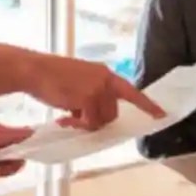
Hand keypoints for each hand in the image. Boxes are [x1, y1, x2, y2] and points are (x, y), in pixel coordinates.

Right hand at [22, 54, 165, 129]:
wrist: (33, 70)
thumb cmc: (49, 78)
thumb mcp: (77, 83)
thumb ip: (91, 95)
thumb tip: (96, 118)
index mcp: (104, 73)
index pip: (131, 91)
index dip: (147, 104)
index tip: (162, 115)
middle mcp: (105, 79)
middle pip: (113, 113)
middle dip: (96, 120)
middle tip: (75, 119)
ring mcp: (99, 87)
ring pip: (102, 120)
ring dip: (85, 123)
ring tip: (67, 117)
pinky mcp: (89, 97)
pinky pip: (89, 123)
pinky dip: (77, 125)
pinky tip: (63, 118)